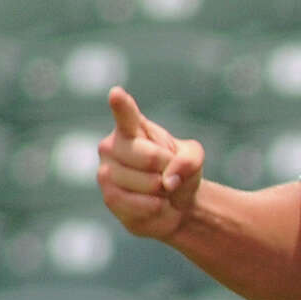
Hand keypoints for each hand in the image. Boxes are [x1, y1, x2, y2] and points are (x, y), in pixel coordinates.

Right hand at [97, 86, 204, 240]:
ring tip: (158, 189)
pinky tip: (154, 203)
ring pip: (144, 182)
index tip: (116, 94)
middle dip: (167, 169)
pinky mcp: (109, 196)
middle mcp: (113, 145)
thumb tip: (167, 181)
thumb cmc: (179, 173)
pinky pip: (136, 203)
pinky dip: (154, 206)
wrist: (175, 205)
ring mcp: (106, 171)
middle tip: (166, 173)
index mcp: (133, 127)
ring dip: (161, 190)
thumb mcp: (194, 159)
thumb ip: (189, 161)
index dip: (121, 104)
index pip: (126, 114)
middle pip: (149, 157)